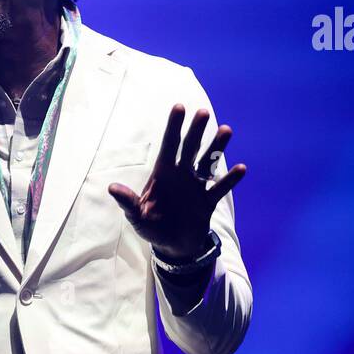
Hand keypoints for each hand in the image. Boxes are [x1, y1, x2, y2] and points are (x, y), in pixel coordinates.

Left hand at [107, 104, 245, 259]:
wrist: (172, 246)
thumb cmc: (151, 227)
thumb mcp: (136, 216)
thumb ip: (128, 202)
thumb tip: (112, 188)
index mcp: (163, 173)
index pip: (169, 145)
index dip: (173, 127)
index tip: (179, 107)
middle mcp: (181, 175)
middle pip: (190, 148)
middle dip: (196, 131)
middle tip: (203, 112)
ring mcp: (196, 186)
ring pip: (208, 162)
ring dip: (217, 147)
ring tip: (226, 130)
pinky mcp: (208, 201)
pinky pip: (220, 188)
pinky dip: (230, 179)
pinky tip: (241, 168)